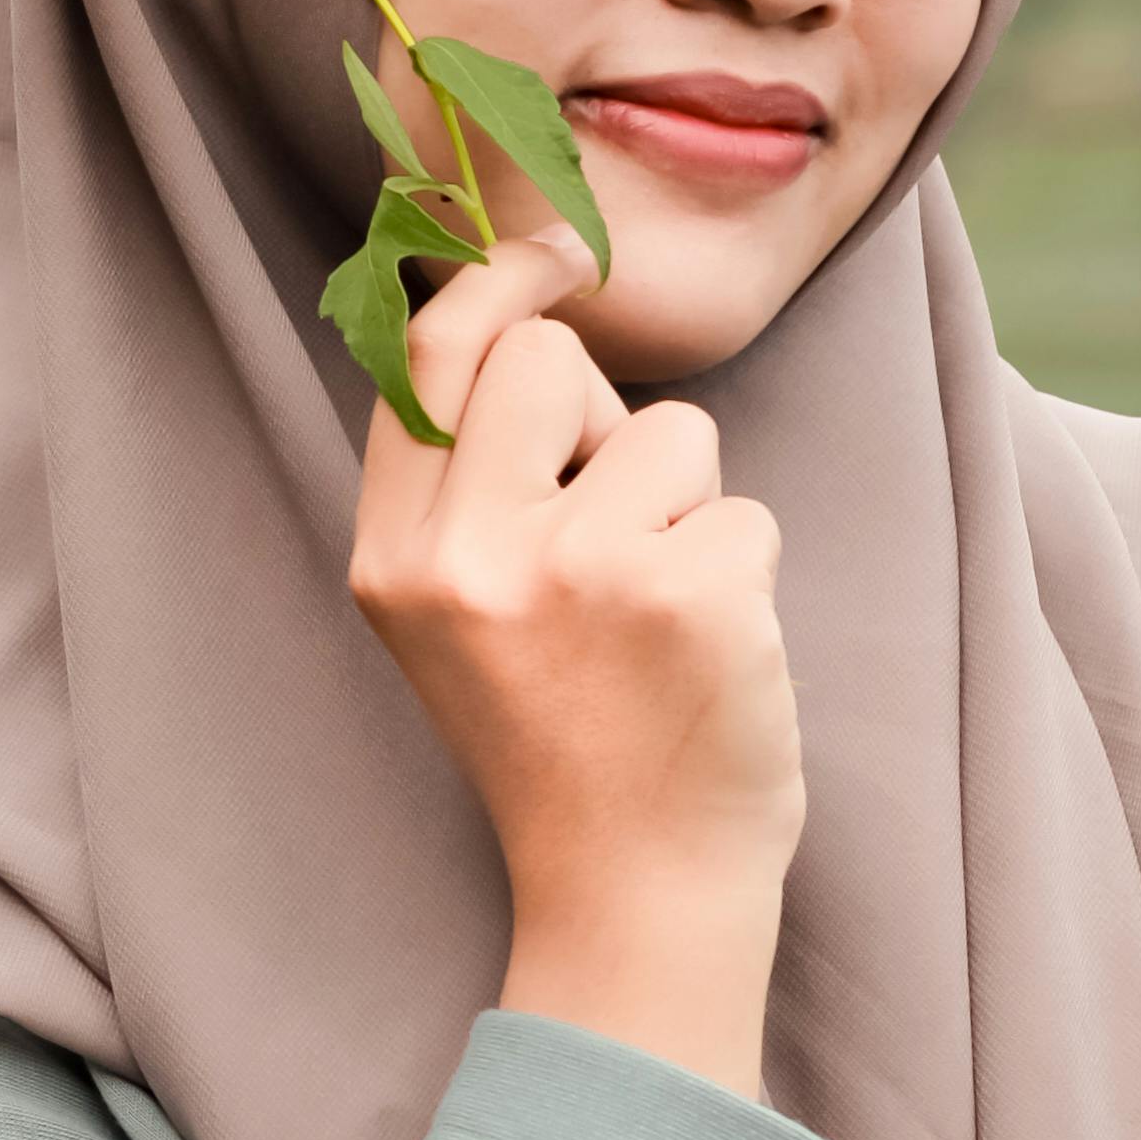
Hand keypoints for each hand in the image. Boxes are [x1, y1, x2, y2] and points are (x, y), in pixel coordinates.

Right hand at [349, 234, 804, 1091]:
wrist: (634, 891)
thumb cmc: (563, 736)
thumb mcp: (457, 611)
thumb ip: (463, 480)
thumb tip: (515, 304)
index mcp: (394, 558)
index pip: (425, 355)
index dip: (498, 280)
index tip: (555, 248)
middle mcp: (467, 558)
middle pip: (549, 356)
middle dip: (608, 415)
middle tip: (619, 521)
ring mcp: (579, 572)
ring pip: (671, 431)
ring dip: (690, 508)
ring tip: (660, 618)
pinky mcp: (688, 592)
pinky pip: (746, 511)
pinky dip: (746, 575)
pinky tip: (708, 661)